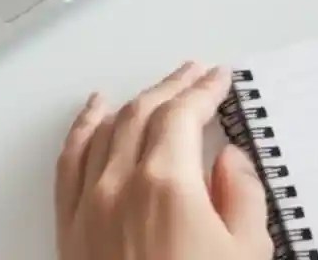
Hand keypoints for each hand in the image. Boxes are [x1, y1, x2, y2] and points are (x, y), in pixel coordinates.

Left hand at [55, 63, 272, 259]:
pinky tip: (93, 115)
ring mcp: (88, 207)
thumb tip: (231, 164)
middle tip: (195, 74)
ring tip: (155, 87)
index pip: (183, 114)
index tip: (219, 79)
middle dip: (173, 86)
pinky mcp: (70, 231)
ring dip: (134, 100)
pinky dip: (82, 129)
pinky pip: (69, 162)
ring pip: (106, 129)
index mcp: (167, 184)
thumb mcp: (248, 253)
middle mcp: (120, 186)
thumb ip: (243, 196)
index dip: (204, 90)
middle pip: (144, 112)